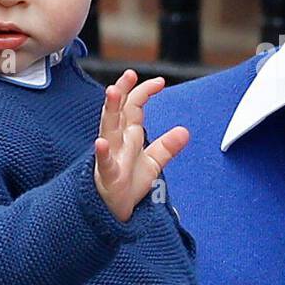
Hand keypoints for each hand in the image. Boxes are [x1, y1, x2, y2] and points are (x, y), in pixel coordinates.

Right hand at [93, 69, 189, 222]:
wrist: (115, 210)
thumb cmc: (128, 183)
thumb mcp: (153, 162)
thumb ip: (167, 146)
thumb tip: (184, 131)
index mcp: (128, 135)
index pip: (133, 106)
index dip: (144, 91)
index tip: (160, 81)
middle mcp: (117, 141)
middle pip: (117, 111)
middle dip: (122, 91)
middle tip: (128, 74)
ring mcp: (110, 156)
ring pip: (108, 129)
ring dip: (110, 110)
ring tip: (112, 92)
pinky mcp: (108, 175)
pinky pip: (104, 162)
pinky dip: (102, 152)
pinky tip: (100, 143)